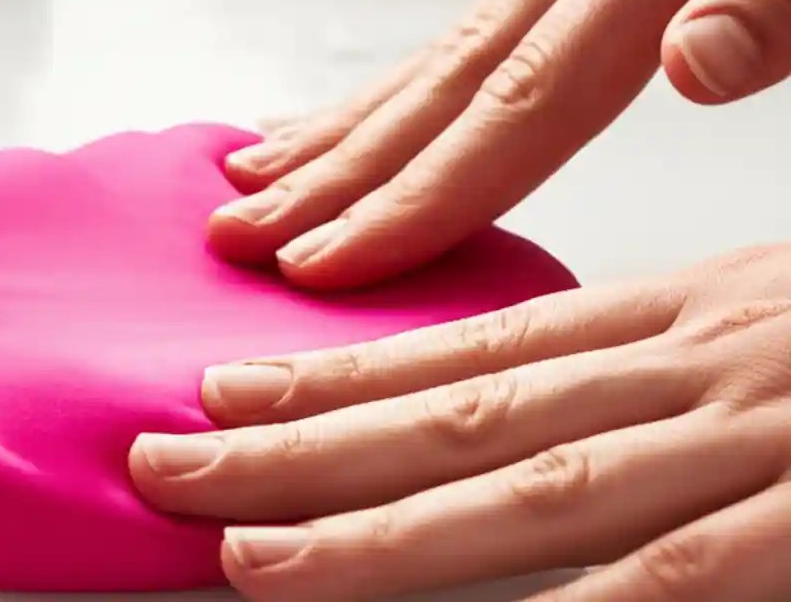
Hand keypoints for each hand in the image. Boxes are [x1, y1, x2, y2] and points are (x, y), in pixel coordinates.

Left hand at [130, 244, 790, 600]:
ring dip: (376, 534)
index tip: (222, 391)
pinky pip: (676, 575)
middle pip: (452, 417)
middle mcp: (692, 371)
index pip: (466, 351)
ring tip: (246, 559)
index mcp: (679, 323)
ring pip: (527, 492)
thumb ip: (653, 371)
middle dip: (297, 450)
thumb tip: (534, 408)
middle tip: (166, 467)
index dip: (335, 376)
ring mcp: (757, 445)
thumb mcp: (767, 331)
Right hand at [209, 0, 790, 288]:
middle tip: (236, 236)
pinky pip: (479, 12)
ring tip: (253, 174)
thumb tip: (689, 69)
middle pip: (447, 80)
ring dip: (345, 123)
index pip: (520, 104)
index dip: (419, 194)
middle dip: (339, 172)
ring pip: (443, 45)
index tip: (321, 263)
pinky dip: (406, 72)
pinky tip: (359, 107)